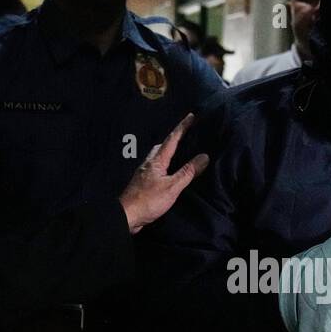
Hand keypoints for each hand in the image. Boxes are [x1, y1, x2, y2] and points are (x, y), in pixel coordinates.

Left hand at [119, 113, 209, 233]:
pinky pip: (156, 168)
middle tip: (185, 135)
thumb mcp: (172, 187)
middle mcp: (149, 163)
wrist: (127, 216)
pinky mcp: (143, 184)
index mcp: (157, 161)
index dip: (182, 127)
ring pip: (158, 157)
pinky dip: (165, 165)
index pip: (172, 140)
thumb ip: (188, 172)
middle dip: (174, 138)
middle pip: (162, 146)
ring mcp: (144, 173)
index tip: (191, 116)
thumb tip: (204, 156)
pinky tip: (168, 172)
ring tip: (179, 153)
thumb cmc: (149, 200)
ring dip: (168, 152)